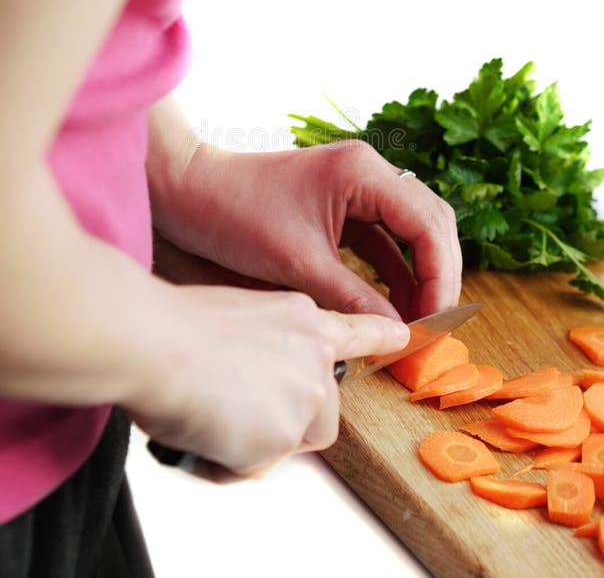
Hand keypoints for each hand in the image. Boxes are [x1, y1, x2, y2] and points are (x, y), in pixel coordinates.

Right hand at [126, 283, 409, 476]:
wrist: (156, 343)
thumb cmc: (176, 325)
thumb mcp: (236, 316)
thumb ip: (262, 346)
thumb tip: (249, 378)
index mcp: (300, 319)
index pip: (355, 331)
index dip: (380, 337)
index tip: (402, 336)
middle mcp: (313, 357)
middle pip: (322, 411)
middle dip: (287, 422)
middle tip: (241, 416)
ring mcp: (305, 397)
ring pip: (289, 442)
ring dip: (255, 443)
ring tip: (213, 424)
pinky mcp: (285, 436)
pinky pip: (254, 467)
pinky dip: (226, 462)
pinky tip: (202, 436)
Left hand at [155, 140, 461, 321]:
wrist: (190, 193)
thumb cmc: (237, 216)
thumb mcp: (300, 265)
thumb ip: (355, 298)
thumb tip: (400, 333)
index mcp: (363, 173)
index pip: (427, 224)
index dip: (440, 276)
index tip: (437, 320)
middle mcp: (369, 172)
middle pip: (429, 223)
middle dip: (438, 275)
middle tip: (438, 324)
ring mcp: (356, 187)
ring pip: (410, 232)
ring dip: (419, 274)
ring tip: (421, 321)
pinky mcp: (341, 206)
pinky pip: (382, 239)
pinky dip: (392, 270)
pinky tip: (395, 305)